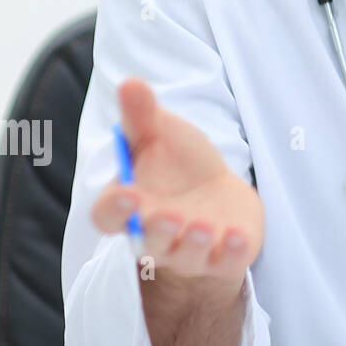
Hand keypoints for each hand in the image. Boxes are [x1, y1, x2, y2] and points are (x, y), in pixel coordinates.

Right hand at [91, 77, 263, 292]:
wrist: (220, 197)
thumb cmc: (180, 166)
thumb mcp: (162, 135)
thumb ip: (142, 115)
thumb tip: (130, 82)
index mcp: (132, 206)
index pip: (108, 217)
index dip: (114, 210)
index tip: (127, 194)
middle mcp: (158, 235)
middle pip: (149, 242)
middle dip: (157, 231)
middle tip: (168, 214)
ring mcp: (193, 250)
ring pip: (188, 256)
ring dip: (194, 242)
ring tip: (202, 224)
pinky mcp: (226, 258)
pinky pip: (227, 263)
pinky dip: (232, 252)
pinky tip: (237, 236)